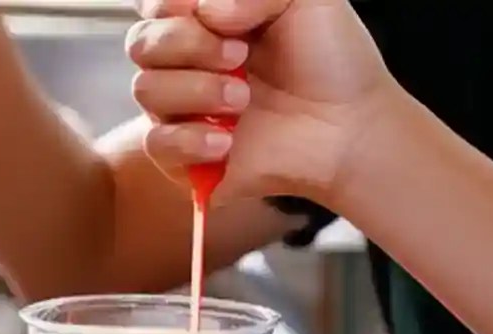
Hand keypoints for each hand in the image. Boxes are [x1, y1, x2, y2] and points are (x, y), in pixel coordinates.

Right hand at [127, 0, 401, 201]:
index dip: (166, 3)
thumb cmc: (331, 60)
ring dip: (196, 90)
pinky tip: (226, 140)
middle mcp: (186, 63)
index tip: (204, 11)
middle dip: (188, 44)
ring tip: (243, 101)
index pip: (153, 4)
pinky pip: (156, 144)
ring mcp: (182, 111)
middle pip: (141, 43)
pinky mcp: (185, 158)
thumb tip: (204, 10)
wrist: (351, 127)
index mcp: (205, 20)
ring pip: (145, 90)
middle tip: (240, 57)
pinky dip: (189, 139)